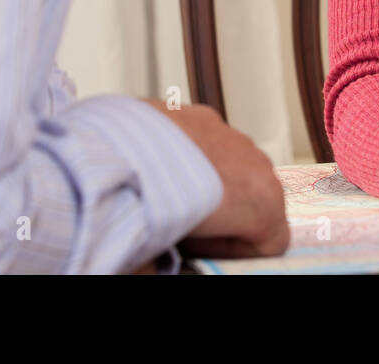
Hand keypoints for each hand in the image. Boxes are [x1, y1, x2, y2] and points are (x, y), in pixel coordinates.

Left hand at [141, 99, 289, 259]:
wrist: (106, 153)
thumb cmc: (148, 207)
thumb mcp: (164, 255)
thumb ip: (174, 262)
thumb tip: (158, 264)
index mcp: (260, 198)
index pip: (272, 240)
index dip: (235, 253)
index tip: (202, 253)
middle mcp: (251, 160)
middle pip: (254, 198)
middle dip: (225, 215)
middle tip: (182, 229)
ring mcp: (224, 132)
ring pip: (229, 165)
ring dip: (206, 183)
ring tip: (164, 197)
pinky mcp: (194, 112)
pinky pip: (202, 141)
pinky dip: (184, 156)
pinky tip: (150, 170)